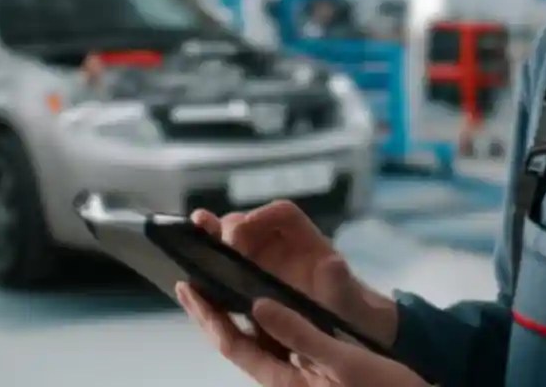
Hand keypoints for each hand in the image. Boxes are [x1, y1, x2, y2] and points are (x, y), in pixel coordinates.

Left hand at [176, 282, 429, 386]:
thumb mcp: (342, 361)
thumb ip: (300, 333)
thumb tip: (259, 305)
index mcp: (284, 381)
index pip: (233, 344)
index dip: (207, 315)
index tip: (187, 286)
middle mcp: (284, 380)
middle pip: (235, 343)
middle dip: (210, 313)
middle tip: (187, 281)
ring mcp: (296, 377)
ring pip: (252, 342)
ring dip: (231, 314)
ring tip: (214, 284)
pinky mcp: (311, 373)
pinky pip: (274, 343)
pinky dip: (259, 320)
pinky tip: (257, 304)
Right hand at [191, 201, 397, 347]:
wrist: (346, 330)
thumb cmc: (352, 310)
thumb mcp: (351, 299)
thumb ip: (343, 284)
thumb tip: (332, 264)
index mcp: (308, 241)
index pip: (283, 214)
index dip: (261, 216)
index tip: (242, 234)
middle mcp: (281, 245)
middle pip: (251, 223)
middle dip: (231, 229)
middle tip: (217, 244)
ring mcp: (262, 260)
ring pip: (232, 239)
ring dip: (212, 236)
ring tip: (196, 238)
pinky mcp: (249, 279)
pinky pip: (226, 264)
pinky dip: (209, 260)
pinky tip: (193, 266)